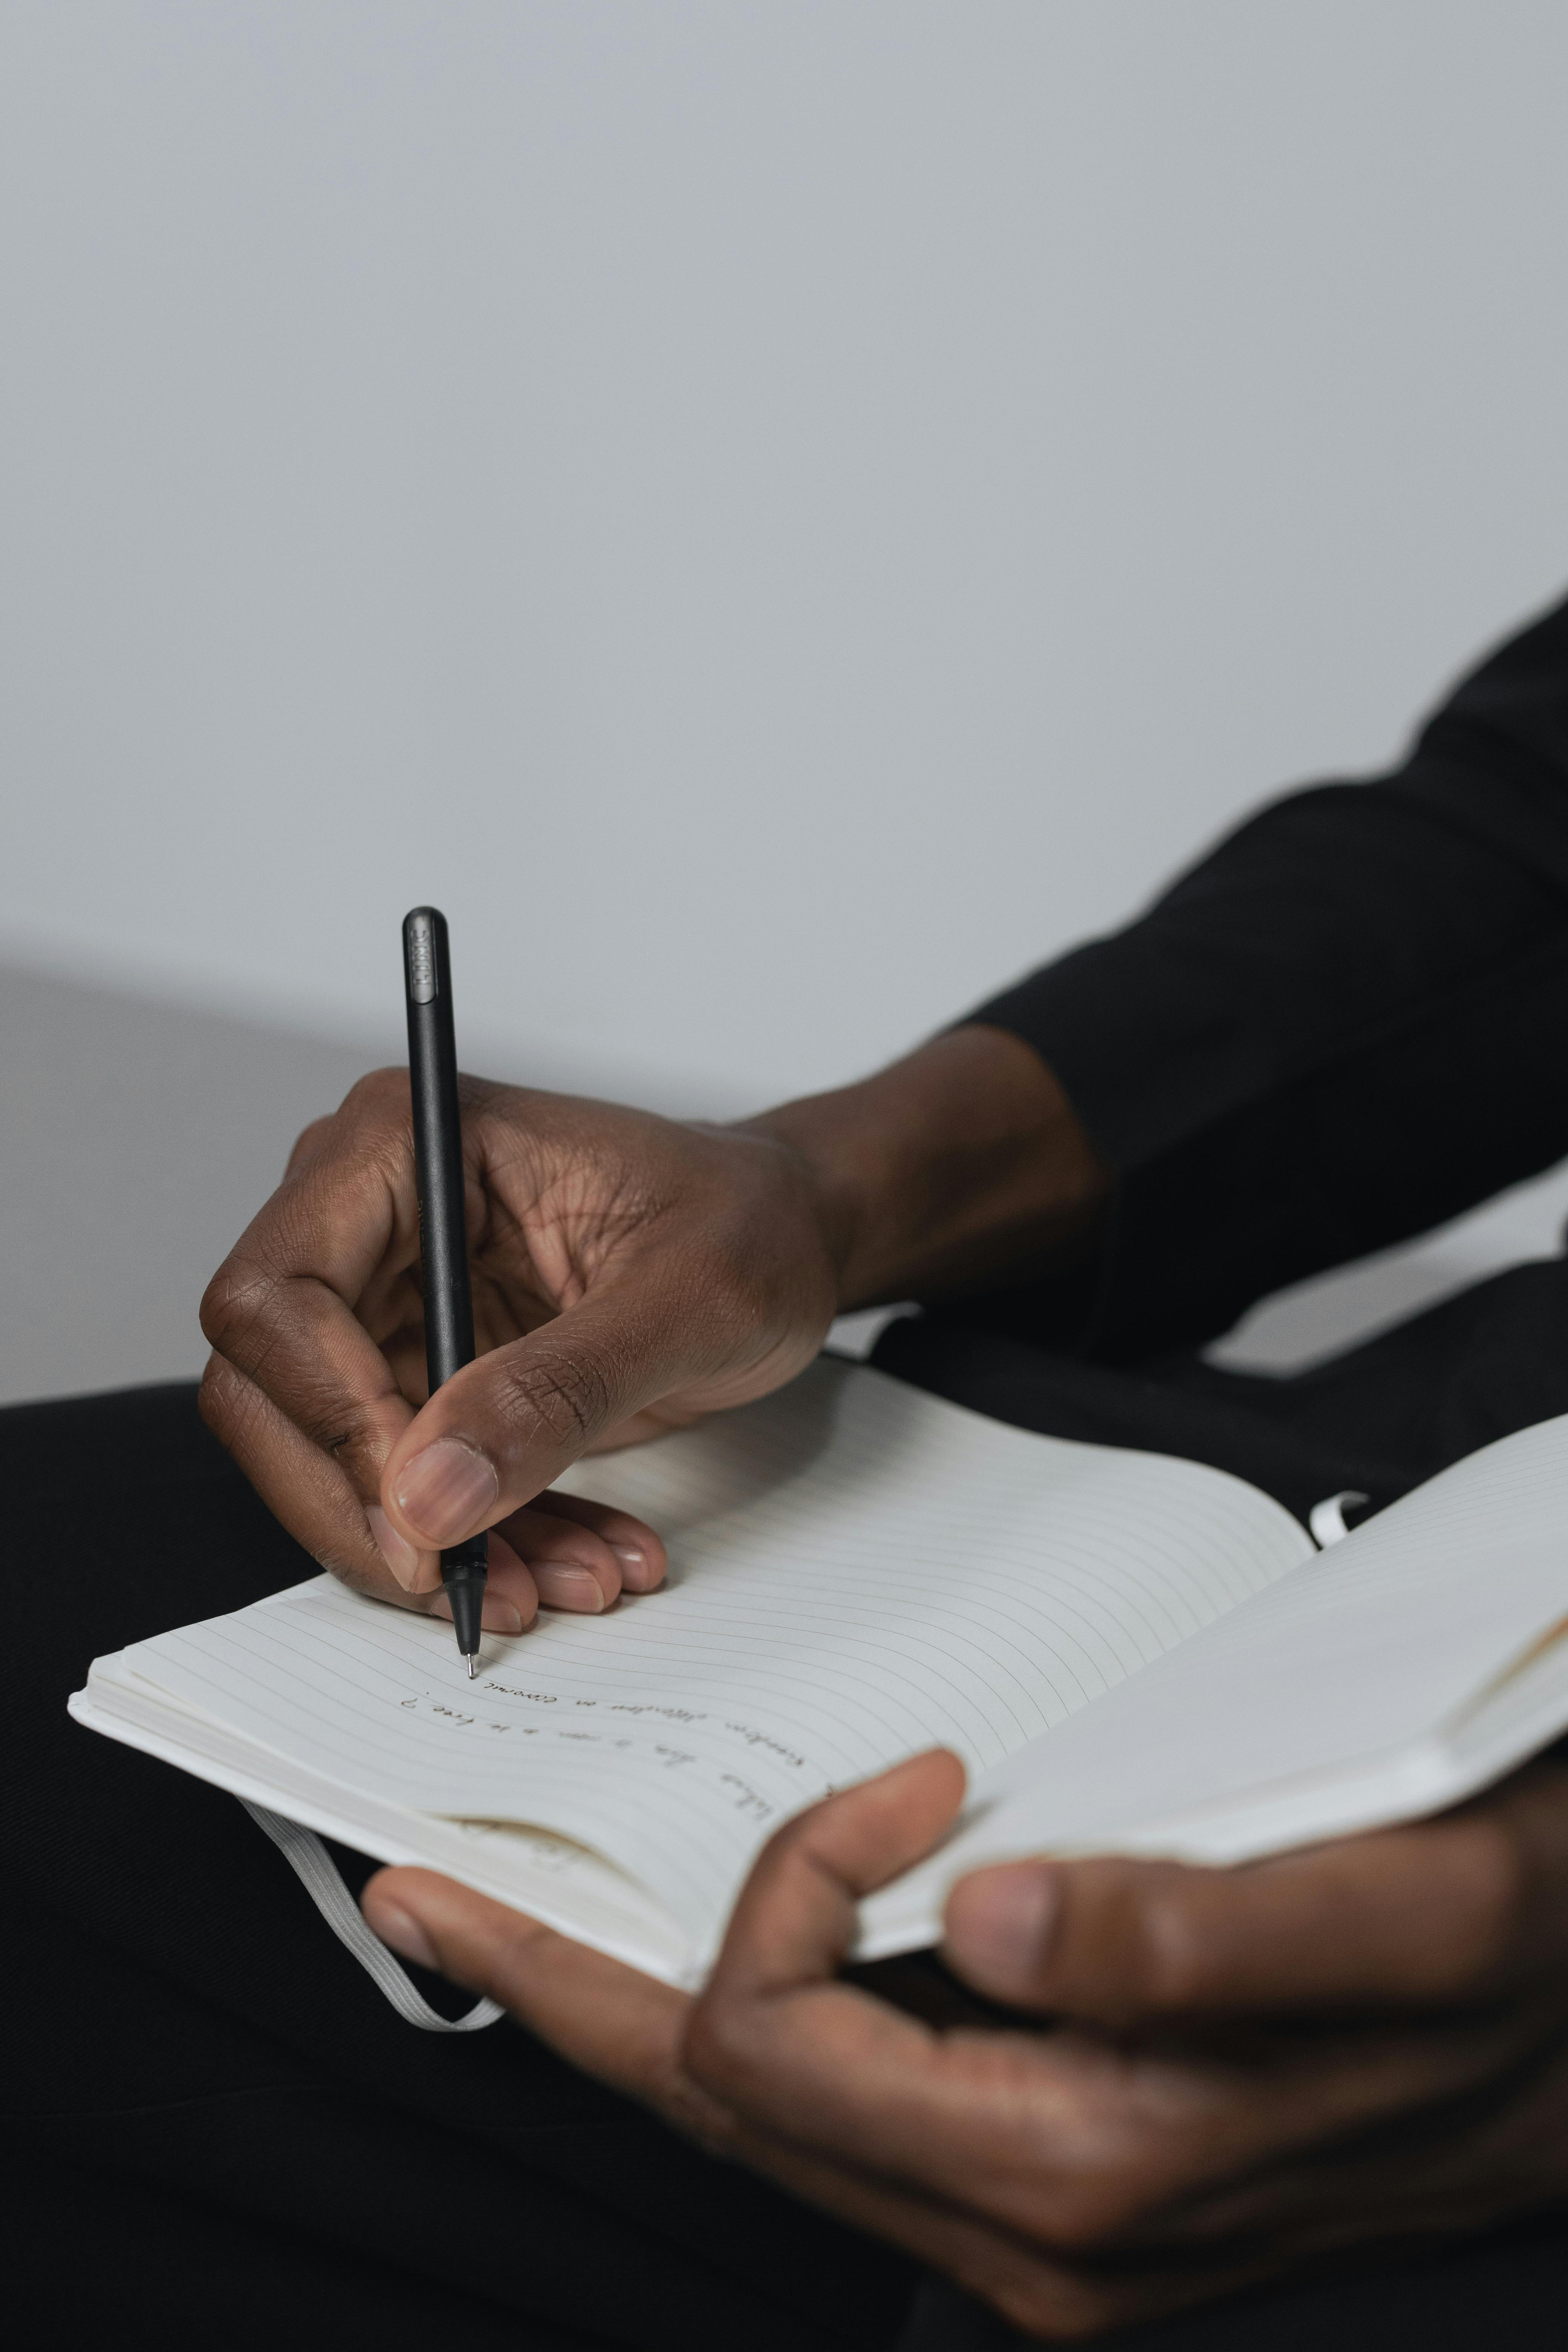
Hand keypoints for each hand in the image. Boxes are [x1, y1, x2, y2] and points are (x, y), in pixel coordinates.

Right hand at [198, 1071, 838, 1626]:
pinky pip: (402, 1487)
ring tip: (566, 1580)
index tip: (420, 1513)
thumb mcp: (687, 1300)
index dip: (329, 1417)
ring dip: (435, 1546)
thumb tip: (430, 1495)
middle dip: (372, 1512)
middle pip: (274, 1394)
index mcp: (404, 1143)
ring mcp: (386, 1300)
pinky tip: (568, 1558)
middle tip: (476, 1586)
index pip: (277, 1296)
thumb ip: (558, 1389)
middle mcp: (367, 1216)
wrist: (788, 1238)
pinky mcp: (421, 1373)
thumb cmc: (749, 1220)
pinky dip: (478, 1541)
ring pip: (334, 1462)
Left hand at [362, 1751, 1567, 2339]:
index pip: (785, 2053)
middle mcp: (1028, 2232)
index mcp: (1077, 2173)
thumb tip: (995, 1912)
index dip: (794, 1891)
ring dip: (637, 2013)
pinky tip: (704, 1960)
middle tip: (436, 1895)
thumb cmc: (1501, 1967)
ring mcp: (1032, 2217)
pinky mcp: (1047, 2170)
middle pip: (725, 2106)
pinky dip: (744, 2025)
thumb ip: (1199, 1935)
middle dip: (577, 1992)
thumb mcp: (1393, 1922)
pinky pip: (843, 2106)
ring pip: (768, 2118)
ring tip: (516, 1929)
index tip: (911, 1781)